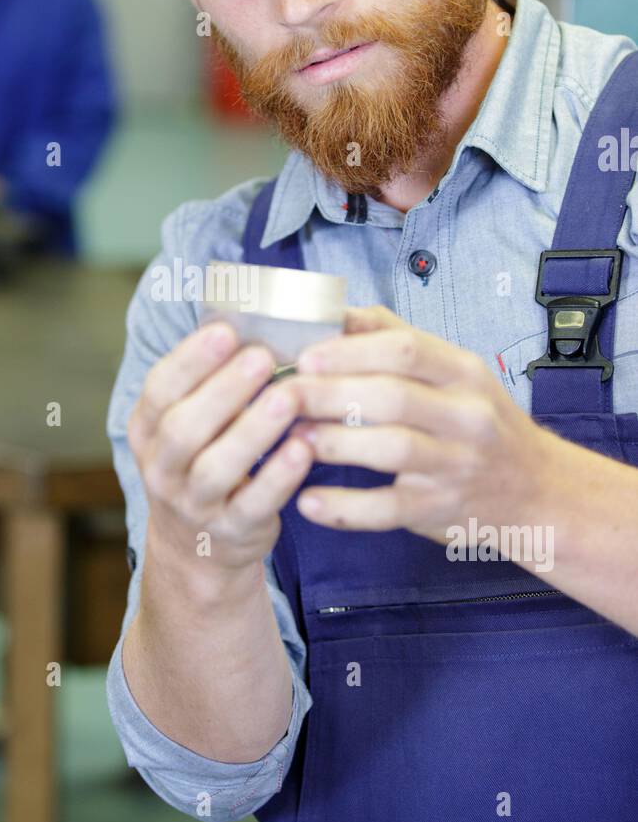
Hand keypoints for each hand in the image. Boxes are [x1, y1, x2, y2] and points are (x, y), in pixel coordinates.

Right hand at [128, 320, 314, 573]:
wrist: (197, 547)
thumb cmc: (203, 460)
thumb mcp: (188, 423)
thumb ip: (207, 382)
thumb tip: (250, 318)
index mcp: (148, 430)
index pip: (159, 391)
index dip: (190, 360)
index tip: (226, 330)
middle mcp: (162, 468)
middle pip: (183, 428)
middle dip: (223, 390)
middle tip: (262, 356)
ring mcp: (194, 504)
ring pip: (216, 468)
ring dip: (253, 430)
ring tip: (289, 398)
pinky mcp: (231, 531)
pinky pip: (254, 504)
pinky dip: (279, 477)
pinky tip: (304, 448)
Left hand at [285, 303, 565, 552]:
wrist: (539, 492)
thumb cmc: (479, 422)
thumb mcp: (455, 372)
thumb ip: (396, 340)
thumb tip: (334, 310)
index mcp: (463, 372)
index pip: (406, 350)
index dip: (350, 351)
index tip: (304, 355)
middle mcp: (466, 415)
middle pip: (392, 397)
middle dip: (328, 394)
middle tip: (281, 394)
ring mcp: (456, 465)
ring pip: (391, 450)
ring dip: (334, 443)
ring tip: (291, 439)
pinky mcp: (440, 510)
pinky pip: (387, 510)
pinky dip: (345, 508)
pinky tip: (307, 502)